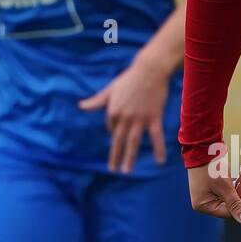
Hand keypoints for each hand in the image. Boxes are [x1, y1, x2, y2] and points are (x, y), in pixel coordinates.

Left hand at [78, 59, 169, 173]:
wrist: (149, 70)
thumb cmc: (129, 78)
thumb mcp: (110, 90)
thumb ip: (96, 101)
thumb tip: (80, 106)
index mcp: (113, 111)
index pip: (111, 127)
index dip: (115, 130)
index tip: (121, 129)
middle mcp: (124, 117)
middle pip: (118, 140)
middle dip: (115, 156)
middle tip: (113, 169)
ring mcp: (139, 119)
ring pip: (133, 142)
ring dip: (130, 157)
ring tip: (127, 171)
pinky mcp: (153, 118)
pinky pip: (156, 136)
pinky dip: (159, 148)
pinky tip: (160, 161)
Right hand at [187, 156, 240, 224]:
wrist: (200, 145)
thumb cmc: (209, 167)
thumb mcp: (224, 186)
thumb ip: (235, 204)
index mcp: (204, 205)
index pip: (230, 212)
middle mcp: (206, 200)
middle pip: (233, 201)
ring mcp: (211, 191)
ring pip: (234, 191)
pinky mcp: (215, 182)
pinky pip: (231, 184)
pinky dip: (239, 176)